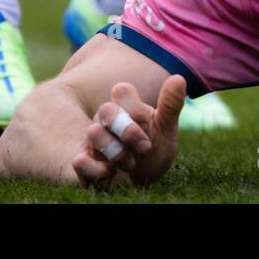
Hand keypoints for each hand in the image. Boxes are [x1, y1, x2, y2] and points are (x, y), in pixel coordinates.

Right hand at [71, 75, 186, 188]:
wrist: (142, 180)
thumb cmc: (153, 149)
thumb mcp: (166, 128)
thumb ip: (170, 105)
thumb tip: (179, 78)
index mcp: (126, 107)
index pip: (121, 90)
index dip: (135, 107)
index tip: (151, 126)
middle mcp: (107, 121)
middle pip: (106, 109)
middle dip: (127, 129)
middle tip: (145, 146)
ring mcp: (94, 141)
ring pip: (93, 132)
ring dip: (115, 150)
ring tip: (130, 163)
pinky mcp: (86, 164)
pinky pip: (79, 162)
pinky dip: (94, 168)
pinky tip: (109, 172)